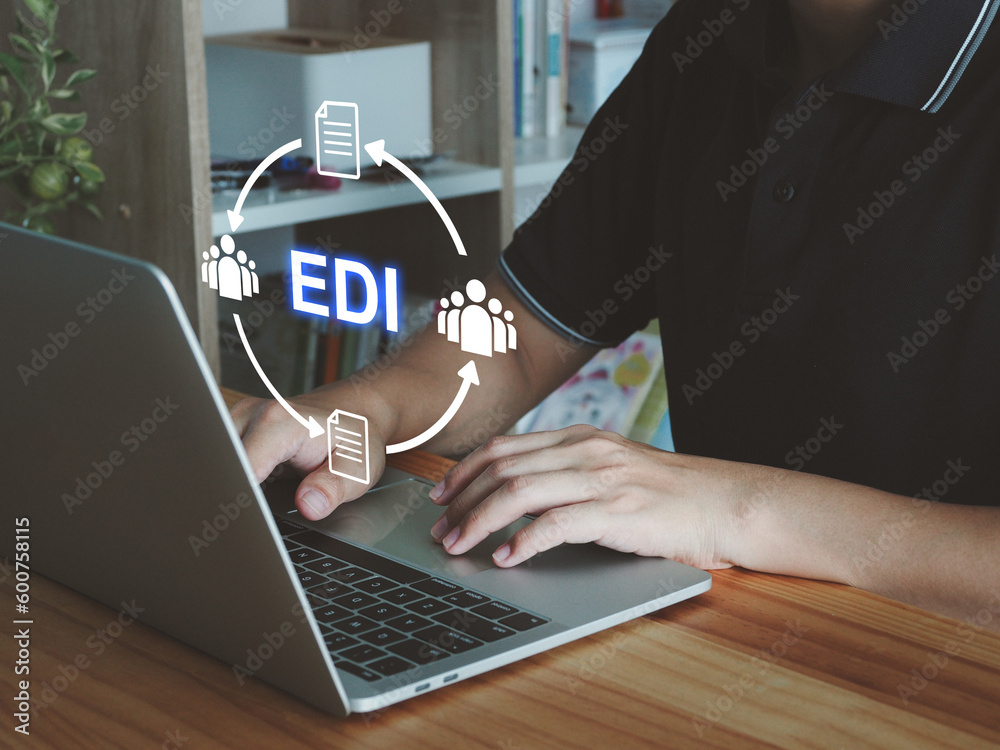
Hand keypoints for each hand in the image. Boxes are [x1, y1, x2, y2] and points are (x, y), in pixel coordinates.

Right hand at [230, 390, 386, 520]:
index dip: (243, 501)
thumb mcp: (358, 467)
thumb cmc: (356, 437)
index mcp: (278, 421)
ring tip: (263, 499)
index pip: (240, 470)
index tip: (250, 524)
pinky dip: (236, 481)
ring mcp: (239, 421)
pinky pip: (225, 462)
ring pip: (219, 466)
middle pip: (222, 468)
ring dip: (233, 489)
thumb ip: (333, 487)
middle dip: (233, 497)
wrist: (353, 412)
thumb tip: (308, 506)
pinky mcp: (236, 431)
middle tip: (256, 520)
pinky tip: (256, 490)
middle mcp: (251, 415)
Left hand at [428, 425, 758, 568]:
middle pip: (502, 468)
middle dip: (462, 501)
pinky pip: (555, 524)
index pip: (505, 447)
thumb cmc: (667, 495)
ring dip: (479, 521)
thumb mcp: (611, 469)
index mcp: (579, 437)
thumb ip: (567, 473)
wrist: (724, 504)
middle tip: (440, 529)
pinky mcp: (618, 512)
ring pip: (519, 492)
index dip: (464, 471)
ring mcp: (601, 479)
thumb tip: (515, 496)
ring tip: (460, 546)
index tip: (441, 496)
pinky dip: (523, 542)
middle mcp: (585, 451)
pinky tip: (506, 558)